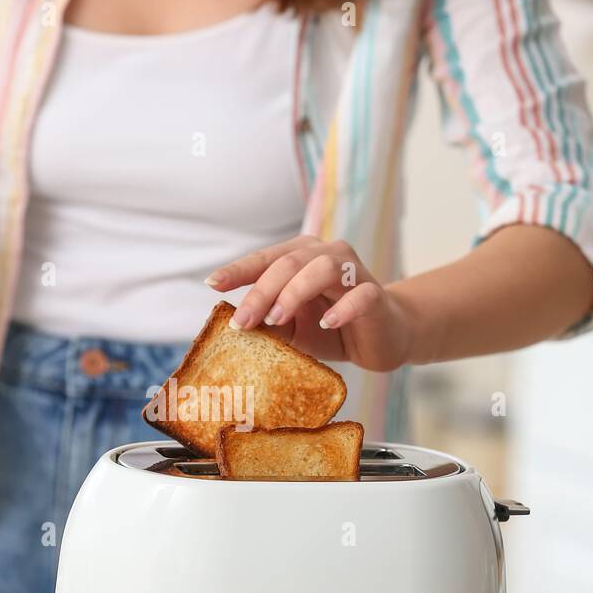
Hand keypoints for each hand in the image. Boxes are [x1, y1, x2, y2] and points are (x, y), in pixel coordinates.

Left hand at [205, 235, 418, 370]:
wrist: (380, 337)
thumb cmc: (330, 328)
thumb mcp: (291, 328)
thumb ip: (268, 322)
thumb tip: (236, 325)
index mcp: (301, 256)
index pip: (265, 259)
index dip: (238, 270)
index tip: (212, 284)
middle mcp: (326, 254)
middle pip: (289, 263)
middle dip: (261, 292)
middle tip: (242, 322)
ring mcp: (354, 272)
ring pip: (321, 269)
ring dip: (294, 293)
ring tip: (278, 319)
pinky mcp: (376, 295)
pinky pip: (359, 295)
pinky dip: (341, 308)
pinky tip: (327, 322)